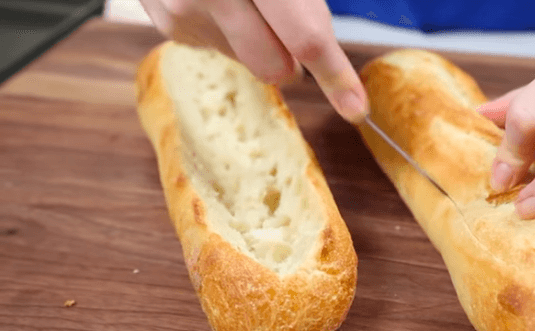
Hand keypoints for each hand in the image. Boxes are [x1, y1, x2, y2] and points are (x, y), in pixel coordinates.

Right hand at [139, 0, 367, 121]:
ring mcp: (183, 10)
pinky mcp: (168, 23)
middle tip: (296, 32)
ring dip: (260, 40)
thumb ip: (305, 4)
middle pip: (274, 65)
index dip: (336, 75)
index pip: (305, 37)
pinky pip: (220, 47)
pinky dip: (230, 29)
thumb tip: (322, 52)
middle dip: (296, 62)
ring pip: (248, 60)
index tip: (356, 107)